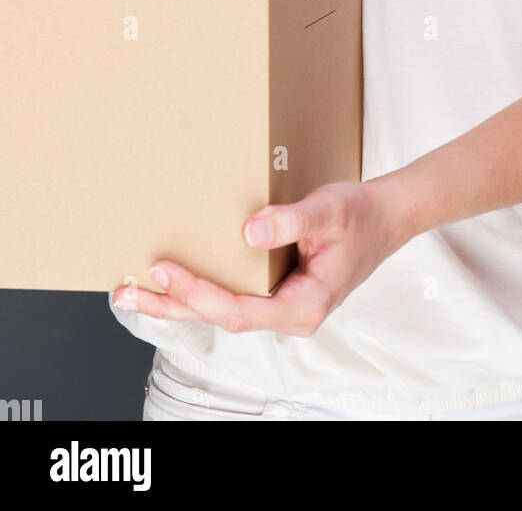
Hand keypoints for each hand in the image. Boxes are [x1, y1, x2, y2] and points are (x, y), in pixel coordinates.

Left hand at [110, 178, 408, 335]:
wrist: (385, 218)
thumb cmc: (360, 214)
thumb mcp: (330, 210)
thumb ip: (293, 221)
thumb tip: (250, 232)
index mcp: (305, 304)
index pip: (241, 312)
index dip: (201, 296)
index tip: (167, 271)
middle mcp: (290, 315)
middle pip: (221, 320)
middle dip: (173, 306)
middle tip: (127, 292)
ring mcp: (282, 308)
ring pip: (222, 312)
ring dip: (178, 302)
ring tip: (132, 292)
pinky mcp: (275, 295)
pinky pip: (231, 299)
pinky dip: (199, 290)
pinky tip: (171, 280)